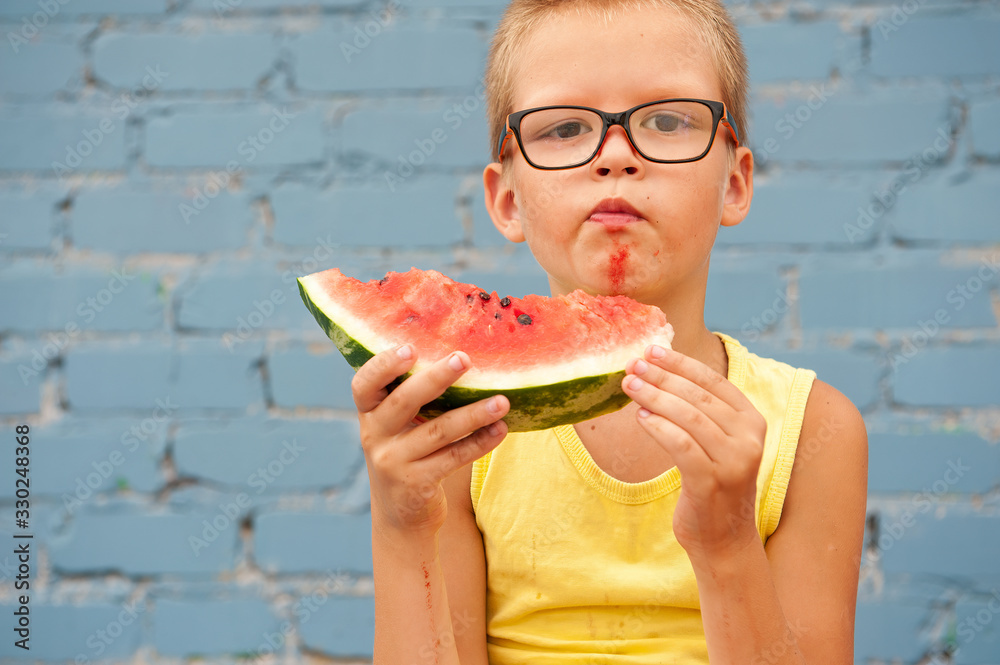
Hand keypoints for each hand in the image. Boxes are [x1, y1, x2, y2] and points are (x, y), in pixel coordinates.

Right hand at [352, 345, 509, 537]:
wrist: (402, 516)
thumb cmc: (409, 453)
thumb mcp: (398, 426)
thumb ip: (414, 397)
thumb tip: (460, 356)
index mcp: (369, 413)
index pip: (364, 384)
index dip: (383, 365)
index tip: (410, 349)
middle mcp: (375, 436)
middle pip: (404, 401)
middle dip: (436, 378)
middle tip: (464, 359)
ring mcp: (394, 462)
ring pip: (438, 431)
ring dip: (473, 414)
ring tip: (502, 401)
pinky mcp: (416, 485)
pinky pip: (453, 458)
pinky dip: (479, 443)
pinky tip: (500, 430)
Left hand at [622, 345, 766, 558]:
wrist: (723, 540)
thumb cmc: (711, 484)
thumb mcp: (713, 442)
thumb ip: (699, 411)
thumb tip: (658, 371)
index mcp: (752, 421)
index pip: (713, 381)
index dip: (681, 363)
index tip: (651, 350)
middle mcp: (750, 439)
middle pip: (698, 397)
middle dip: (662, 377)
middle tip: (632, 365)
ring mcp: (734, 462)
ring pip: (690, 418)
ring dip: (655, 397)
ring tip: (629, 386)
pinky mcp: (713, 483)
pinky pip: (682, 446)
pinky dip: (659, 428)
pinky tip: (641, 418)